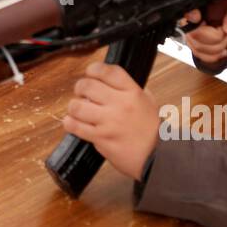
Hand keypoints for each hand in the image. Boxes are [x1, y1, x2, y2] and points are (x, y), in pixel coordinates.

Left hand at [61, 60, 160, 180]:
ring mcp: (109, 122)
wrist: (156, 157)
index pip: (108, 72)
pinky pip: (76, 127)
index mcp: (133, 93)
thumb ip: (130, 89)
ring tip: (78, 109)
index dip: (94, 69)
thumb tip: (111, 81)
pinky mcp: (100, 138)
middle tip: (82, 93)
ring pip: (77, 106)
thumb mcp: (148, 102)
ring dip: (74, 106)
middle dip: (80, 87)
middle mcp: (120, 105)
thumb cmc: (152, 131)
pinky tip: (73, 122)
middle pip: (88, 85)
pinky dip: (70, 123)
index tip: (90, 72)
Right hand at [180, 0, 226, 67]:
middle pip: (194, 34)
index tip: (197, 17)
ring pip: (198, 47)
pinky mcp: (196, 42)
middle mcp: (193, 17)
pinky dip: (214, 56)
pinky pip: (200, 55)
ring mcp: (192, 31)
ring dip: (218, 48)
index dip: (191, 16)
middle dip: (216, 40)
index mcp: (202, 3)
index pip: (188, 10)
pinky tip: (223, 50)